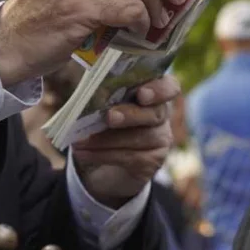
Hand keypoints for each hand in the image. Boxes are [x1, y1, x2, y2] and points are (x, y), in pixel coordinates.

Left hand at [72, 73, 179, 207]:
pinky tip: (82, 153)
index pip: (169, 86)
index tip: (142, 94)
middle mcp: (161, 114)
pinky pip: (130, 157)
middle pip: (155, 113)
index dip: (159, 90)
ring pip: (139, 138)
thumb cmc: (102, 121)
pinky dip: (102, 154)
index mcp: (151, 91)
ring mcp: (160, 139)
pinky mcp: (151, 162)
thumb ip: (99, 93)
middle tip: (109, 117)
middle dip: (130, 115)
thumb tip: (84, 90)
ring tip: (80, 141)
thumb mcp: (100, 103)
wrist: (103, 163)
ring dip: (107, 139)